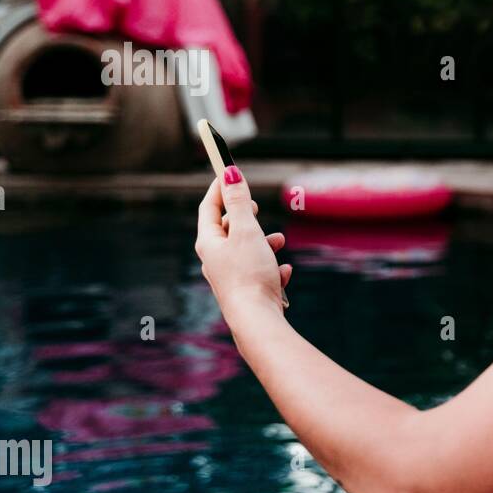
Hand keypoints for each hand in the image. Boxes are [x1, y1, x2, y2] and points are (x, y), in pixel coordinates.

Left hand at [196, 169, 292, 324]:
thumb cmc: (249, 273)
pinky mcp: (246, 292)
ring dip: (264, 243)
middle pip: (226, 230)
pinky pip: (259, 273)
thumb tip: (230, 174)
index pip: (208, 208)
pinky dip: (271, 267)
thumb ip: (239, 203)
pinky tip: (284, 271)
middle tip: (253, 206)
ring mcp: (230, 278)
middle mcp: (215, 261)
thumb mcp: (246, 231)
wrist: (256, 319)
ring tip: (280, 241)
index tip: (227, 172)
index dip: (218, 189)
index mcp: (209, 243)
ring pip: (246, 251)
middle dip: (244, 217)